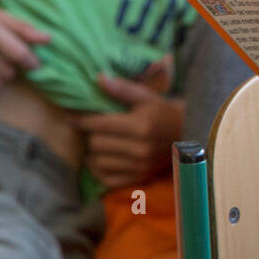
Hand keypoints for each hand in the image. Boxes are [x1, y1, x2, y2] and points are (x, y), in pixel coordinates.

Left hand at [73, 56, 181, 187]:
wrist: (187, 134)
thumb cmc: (163, 111)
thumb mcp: (146, 96)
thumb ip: (122, 88)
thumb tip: (98, 78)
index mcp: (141, 126)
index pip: (99, 124)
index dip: (81, 120)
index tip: (71, 116)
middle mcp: (140, 149)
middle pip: (96, 144)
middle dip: (89, 134)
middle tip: (90, 128)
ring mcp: (140, 166)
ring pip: (98, 162)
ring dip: (93, 152)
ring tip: (97, 142)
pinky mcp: (140, 177)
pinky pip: (107, 179)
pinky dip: (99, 170)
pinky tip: (100, 159)